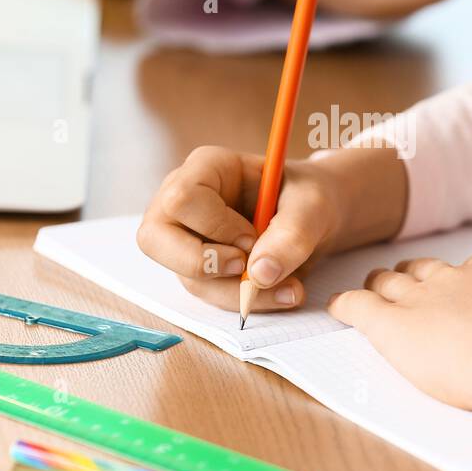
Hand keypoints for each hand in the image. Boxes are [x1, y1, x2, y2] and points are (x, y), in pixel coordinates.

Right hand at [137, 145, 407, 312]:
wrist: (318, 218)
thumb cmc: (309, 198)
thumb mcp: (312, 205)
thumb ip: (292, 233)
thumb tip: (260, 274)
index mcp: (206, 168)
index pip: (181, 199)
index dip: (215, 226)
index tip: (252, 236)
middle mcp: (184, 202)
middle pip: (153, 239)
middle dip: (203, 264)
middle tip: (246, 268)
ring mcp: (187, 239)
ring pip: (188, 278)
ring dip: (240, 293)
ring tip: (291, 288)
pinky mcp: (201, 269)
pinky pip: (210, 295)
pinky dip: (248, 301)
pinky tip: (284, 294)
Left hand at [328, 254, 471, 428]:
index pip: (470, 269)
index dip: (460, 279)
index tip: (458, 285)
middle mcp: (451, 280)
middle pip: (422, 270)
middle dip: (411, 278)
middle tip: (404, 286)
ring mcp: (417, 299)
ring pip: (387, 282)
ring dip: (377, 286)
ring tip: (370, 292)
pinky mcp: (388, 324)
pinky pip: (356, 306)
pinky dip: (343, 306)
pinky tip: (336, 309)